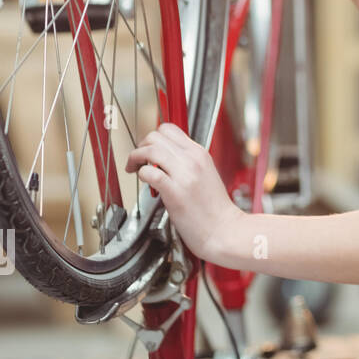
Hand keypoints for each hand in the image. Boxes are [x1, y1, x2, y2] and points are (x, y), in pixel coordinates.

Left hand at [126, 122, 242, 262]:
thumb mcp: (206, 174)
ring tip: (135, 169)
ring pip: (150, 150)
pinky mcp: (175, 192)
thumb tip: (166, 157)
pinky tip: (145, 182)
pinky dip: (141, 174)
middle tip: (138, 160)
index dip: (153, 137)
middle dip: (141, 146)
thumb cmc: (214, 208)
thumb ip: (188, 162)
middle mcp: (192, 160)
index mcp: (200, 153)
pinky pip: (150, 173)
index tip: (148, 148)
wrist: (224, 229)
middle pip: (156, 136)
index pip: (169, 129)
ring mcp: (184, 175)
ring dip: (136, 157)